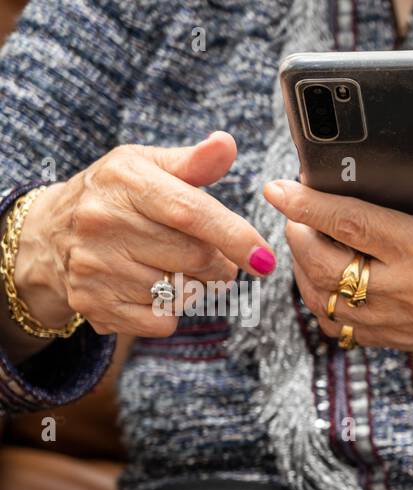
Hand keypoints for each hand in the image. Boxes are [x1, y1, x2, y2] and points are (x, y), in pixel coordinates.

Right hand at [13, 132, 276, 336]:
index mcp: (124, 181)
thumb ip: (193, 162)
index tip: (265, 260)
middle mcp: (103, 221)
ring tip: (169, 267)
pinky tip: (149, 289)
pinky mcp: (94, 304)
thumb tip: (226, 144)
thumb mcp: (147, 167)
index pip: (191, 212)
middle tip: (209, 256)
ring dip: (192, 288)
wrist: (49, 236)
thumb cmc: (116, 197)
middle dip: (218, 264)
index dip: (235, 237)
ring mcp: (95, 265)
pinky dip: (169, 312)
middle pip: (196, 258)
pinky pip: (162, 322)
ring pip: (182, 294)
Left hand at [263, 129, 412, 362]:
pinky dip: (322, 302)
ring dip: (304, 270)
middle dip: (297, 235)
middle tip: (294, 210)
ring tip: (305, 239)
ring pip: (325, 300)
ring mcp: (401, 321)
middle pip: (324, 266)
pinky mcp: (401, 339)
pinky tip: (327, 279)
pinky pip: (342, 328)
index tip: (278, 187)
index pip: (352, 225)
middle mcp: (408, 291)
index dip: (308, 204)